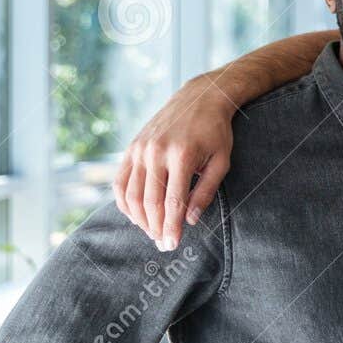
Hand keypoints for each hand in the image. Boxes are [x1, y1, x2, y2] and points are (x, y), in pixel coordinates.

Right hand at [113, 76, 237, 249]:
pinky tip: (135, 216)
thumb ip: (206, 192)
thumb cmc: (216, 132)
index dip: (172, 227)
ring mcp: (141, 148)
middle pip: (150, 202)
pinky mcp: (132, 147)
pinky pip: (120, 181)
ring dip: (140, 219)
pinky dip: (124, 202)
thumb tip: (190, 221)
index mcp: (183, 155)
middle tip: (163, 244)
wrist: (199, 97)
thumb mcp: (221, 161)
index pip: (173, 201)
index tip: (172, 245)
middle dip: (156, 228)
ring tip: (152, 232)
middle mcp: (157, 152)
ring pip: (131, 194)